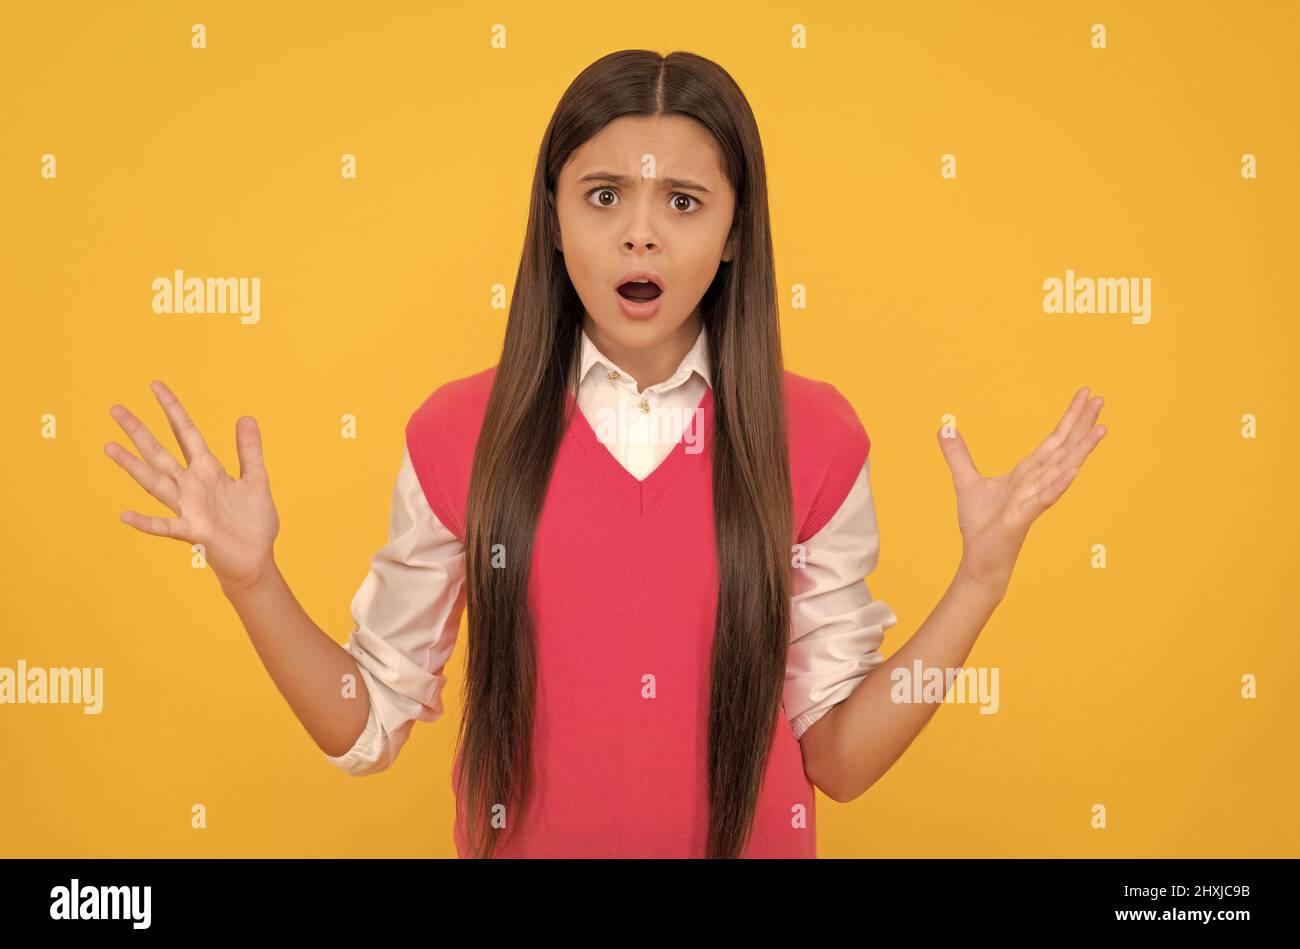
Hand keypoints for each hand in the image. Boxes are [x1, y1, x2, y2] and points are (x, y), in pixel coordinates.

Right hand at [105, 380, 279, 595]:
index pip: (185, 433)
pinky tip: (124, 516)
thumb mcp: (256, 480)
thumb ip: (249, 450)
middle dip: (139, 431)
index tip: (155, 385)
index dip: (172, 409)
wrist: (257, 559)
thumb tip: (246, 416)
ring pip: (156, 482)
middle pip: (161, 452)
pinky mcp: (194, 532)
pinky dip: (146, 522)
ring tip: (109, 447)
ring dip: (133, 466)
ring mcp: (189, 508)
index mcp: (208, 470)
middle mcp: (192, 486)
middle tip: (115, 408)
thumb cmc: (253, 522)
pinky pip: (166, 526)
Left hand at [938, 387, 1106, 597]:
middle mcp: (1036, 482)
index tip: (1086, 395)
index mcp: (1026, 472)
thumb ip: (957, 454)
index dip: (1069, 418)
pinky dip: (1059, 483)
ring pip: (1061, 469)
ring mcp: (1033, 499)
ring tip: (1101, 430)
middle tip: (1101, 399)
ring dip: (1081, 450)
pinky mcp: (1023, 517)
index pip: (1053, 440)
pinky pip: (1044, 497)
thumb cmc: (980, 525)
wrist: (979, 560)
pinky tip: (1074, 469)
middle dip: (1081, 424)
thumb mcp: (965, 481)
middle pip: (1063, 448)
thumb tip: (944, 428)